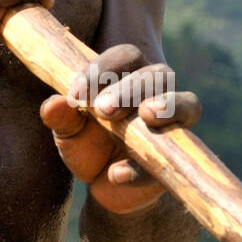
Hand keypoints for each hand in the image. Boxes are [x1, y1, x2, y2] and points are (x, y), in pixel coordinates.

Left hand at [40, 43, 201, 214]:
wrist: (102, 186)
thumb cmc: (87, 144)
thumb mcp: (68, 130)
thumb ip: (61, 115)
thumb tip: (53, 105)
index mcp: (127, 76)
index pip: (126, 55)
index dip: (102, 69)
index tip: (76, 94)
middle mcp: (157, 93)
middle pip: (159, 74)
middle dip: (132, 88)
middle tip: (103, 109)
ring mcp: (173, 126)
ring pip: (189, 104)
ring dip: (168, 107)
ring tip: (146, 116)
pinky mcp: (177, 160)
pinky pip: (174, 157)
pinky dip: (142, 168)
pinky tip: (117, 173)